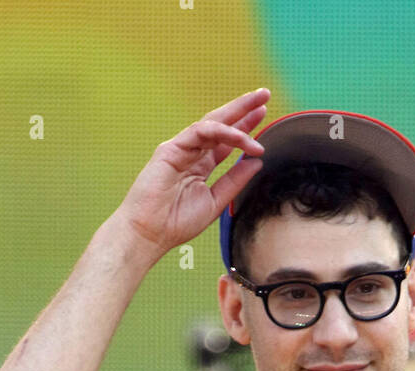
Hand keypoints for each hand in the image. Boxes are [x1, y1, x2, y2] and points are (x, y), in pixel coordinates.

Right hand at [115, 88, 269, 260]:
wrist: (150, 233)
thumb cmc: (176, 222)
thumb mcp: (215, 201)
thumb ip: (234, 181)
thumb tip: (257, 162)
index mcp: (200, 165)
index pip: (225, 141)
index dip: (245, 129)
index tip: (264, 116)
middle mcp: (191, 153)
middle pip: (220, 124)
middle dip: (243, 109)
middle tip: (264, 94)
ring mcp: (181, 148)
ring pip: (213, 124)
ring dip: (237, 115)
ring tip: (260, 112)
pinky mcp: (171, 148)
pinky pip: (201, 132)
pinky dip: (224, 132)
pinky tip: (242, 138)